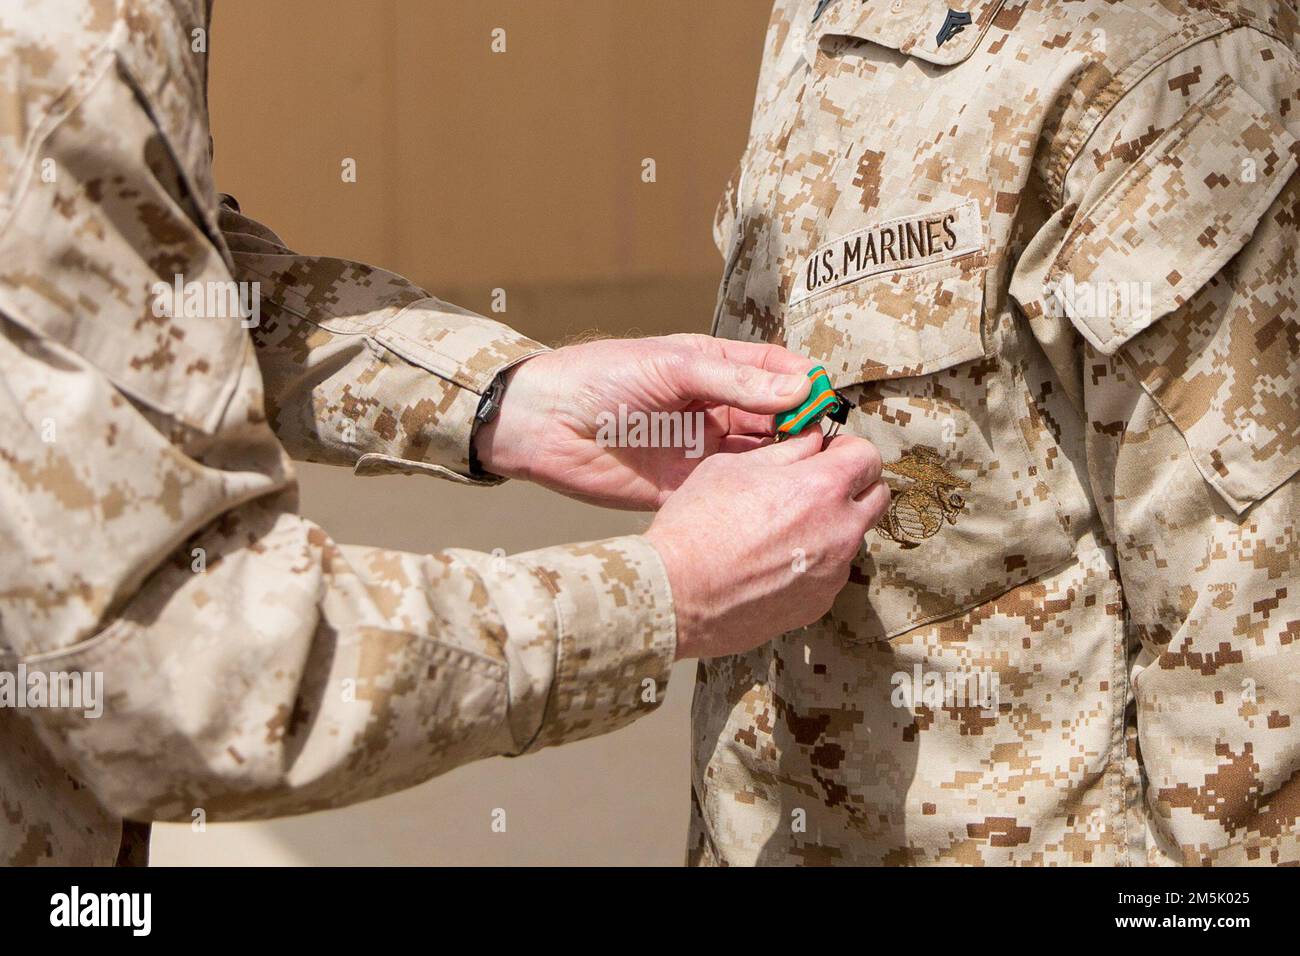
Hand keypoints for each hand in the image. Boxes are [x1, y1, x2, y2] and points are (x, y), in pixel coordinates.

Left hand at [473, 334, 813, 509]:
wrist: (542, 424)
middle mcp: (716, 409)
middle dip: (804, 427)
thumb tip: (798, 389)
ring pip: (762, 457)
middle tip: (828, 442)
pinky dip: (760, 494)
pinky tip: (781, 499)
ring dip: (788, 463)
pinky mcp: (689, 487)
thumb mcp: (670, 367)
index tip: (828, 399)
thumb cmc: (598, 378)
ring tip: (814, 471)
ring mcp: (705, 450)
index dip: (805, 384)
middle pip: (778, 418)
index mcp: (713, 370)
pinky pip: (734, 491)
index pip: (775, 373)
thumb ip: (733, 380)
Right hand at [644, 431, 889, 658]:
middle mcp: (840, 530)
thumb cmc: (696, 524)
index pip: (869, 457)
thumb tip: (812, 441)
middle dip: (854, 486)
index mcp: (821, 487)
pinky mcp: (819, 603)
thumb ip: (784, 452)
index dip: (847, 450)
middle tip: (816, 486)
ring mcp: (833, 572)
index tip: (826, 455)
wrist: (676, 593)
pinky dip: (813, 562)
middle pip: (877, 497)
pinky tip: (772, 563)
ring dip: (831, 526)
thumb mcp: (733, 467)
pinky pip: (830, 573)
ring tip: (782, 531)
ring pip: (851, 537)